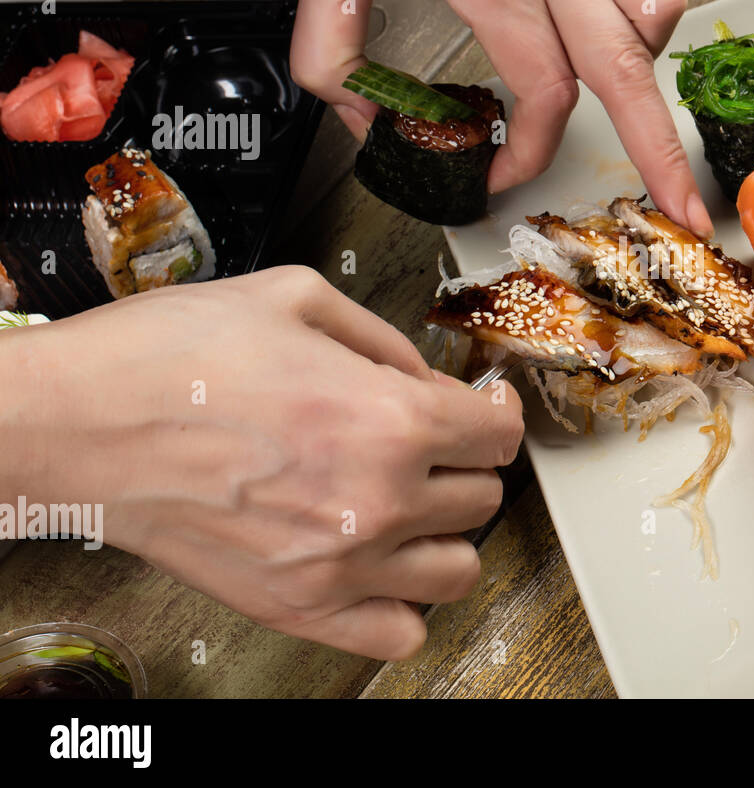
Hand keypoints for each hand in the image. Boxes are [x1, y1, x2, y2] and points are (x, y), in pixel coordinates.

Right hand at [1, 267, 523, 659]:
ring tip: (412, 503)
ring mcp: (340, 565)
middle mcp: (378, 499)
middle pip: (484, 496)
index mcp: (389, 418)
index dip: (498, 409)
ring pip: (458, 568)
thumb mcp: (293, 297)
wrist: (76, 424)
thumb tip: (424, 374)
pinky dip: (403, 602)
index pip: (499, 433)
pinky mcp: (297, 607)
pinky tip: (379, 562)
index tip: (487, 405)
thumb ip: (381, 338)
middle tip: (433, 441)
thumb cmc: (167, 358)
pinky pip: (399, 633)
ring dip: (445, 531)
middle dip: (464, 460)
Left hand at [290, 0, 710, 236]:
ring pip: (660, 15)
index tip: (504, 170)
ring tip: (616, 88)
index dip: (528, 153)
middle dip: (661, 156)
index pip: (543, 93)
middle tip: (684, 208)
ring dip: (648, 66)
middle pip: (629, 75)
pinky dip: (665, 0)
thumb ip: (329, 53)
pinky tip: (632, 16)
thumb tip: (363, 119)